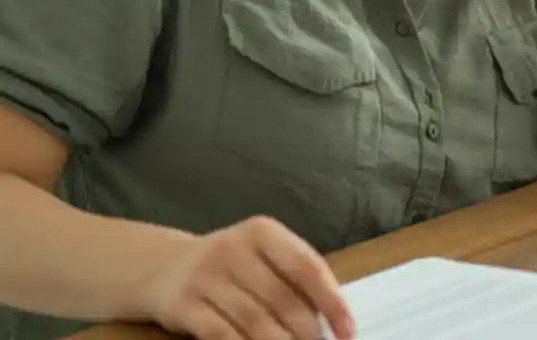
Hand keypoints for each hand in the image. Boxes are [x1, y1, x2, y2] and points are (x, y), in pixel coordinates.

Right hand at [139, 216, 355, 338]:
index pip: (307, 267)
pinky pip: (222, 335)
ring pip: (255, 321)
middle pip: (282, 298)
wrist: (162, 268)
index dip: (332, 302)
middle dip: (308, 331)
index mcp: (262, 232)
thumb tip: (334, 317)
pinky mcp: (183, 305)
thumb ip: (295, 277)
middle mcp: (232, 248)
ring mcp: (204, 276)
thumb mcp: (262, 256)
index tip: (349, 330)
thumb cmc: (231, 265)